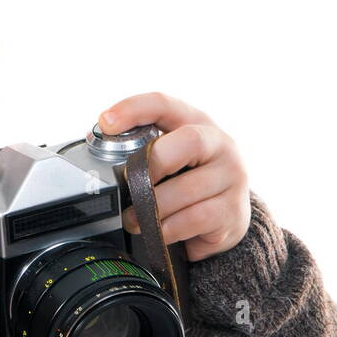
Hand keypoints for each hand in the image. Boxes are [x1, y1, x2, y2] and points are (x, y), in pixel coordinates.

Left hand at [98, 91, 250, 262]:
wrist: (225, 221)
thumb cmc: (187, 184)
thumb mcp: (169, 162)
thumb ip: (144, 155)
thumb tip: (102, 168)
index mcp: (196, 123)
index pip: (164, 104)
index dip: (134, 109)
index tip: (106, 122)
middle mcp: (220, 144)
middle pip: (189, 141)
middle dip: (153, 164)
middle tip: (131, 185)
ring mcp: (231, 176)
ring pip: (188, 188)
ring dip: (153, 207)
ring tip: (134, 220)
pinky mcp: (233, 210)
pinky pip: (195, 218)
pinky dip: (169, 228)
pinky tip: (159, 231)